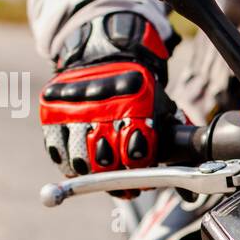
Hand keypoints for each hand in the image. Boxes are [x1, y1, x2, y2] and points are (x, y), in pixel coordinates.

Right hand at [40, 12, 176, 176]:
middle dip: (114, 178)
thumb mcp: (159, 105)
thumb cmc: (137, 90)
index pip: (135, 151)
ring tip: (101, 174)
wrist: (104, 53)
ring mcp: (73, 107)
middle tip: (122, 187)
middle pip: (104, 160)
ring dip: (91, 174)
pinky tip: (81, 163)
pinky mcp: (51, 109)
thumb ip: (170, 137)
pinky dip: (68, 163)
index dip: (137, 171)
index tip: (140, 179)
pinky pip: (57, 150)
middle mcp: (102, 104)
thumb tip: (187, 182)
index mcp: (134, 103)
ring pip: (79, 159)